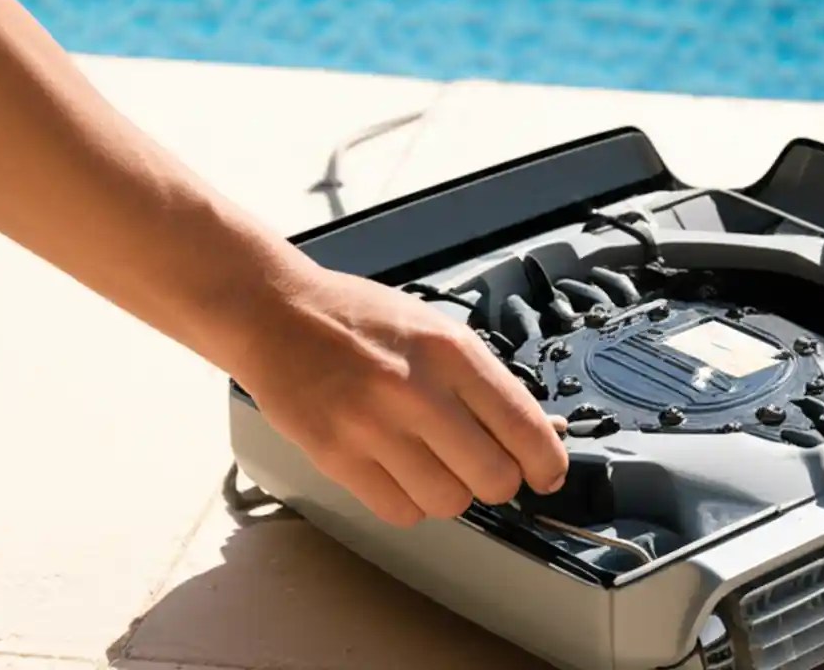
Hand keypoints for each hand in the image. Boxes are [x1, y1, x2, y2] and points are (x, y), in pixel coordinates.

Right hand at [232, 268, 568, 526]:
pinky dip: (409, 503)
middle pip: (494, 478)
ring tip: (434, 465)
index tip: (547, 474)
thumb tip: (538, 433)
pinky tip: (400, 473)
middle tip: (486, 469)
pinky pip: (399, 511)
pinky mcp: (336, 456)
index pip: (524, 426)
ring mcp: (374, 426)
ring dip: (452, 494)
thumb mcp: (435, 329)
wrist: (276, 313)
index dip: (547, 463)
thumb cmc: (359, 319)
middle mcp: (417, 390)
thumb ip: (483, 381)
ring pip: (450, 503)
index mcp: (451, 350)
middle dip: (500, 482)